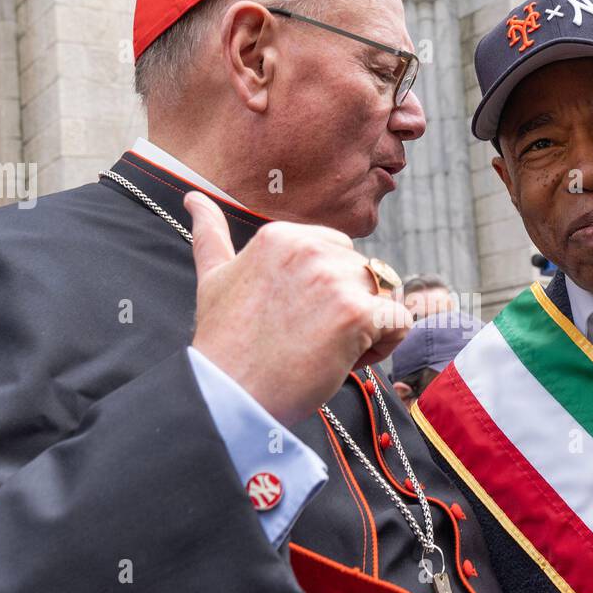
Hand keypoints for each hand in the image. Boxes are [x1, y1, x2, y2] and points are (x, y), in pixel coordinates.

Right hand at [184, 192, 413, 426]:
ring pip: (384, 298)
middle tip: (308, 340)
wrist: (229, 395)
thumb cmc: (224, 344)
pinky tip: (346, 360)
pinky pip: (400, 322)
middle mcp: (310, 249)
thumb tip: (193, 197)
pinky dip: (384, 346)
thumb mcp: (213, 278)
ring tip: (325, 352)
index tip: (295, 318)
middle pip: (365, 275)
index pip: (340, 253)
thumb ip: (210, 235)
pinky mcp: (357, 313)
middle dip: (349, 309)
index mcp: (282, 236)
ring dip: (367, 329)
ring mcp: (335, 280)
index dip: (328, 291)